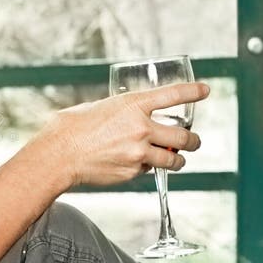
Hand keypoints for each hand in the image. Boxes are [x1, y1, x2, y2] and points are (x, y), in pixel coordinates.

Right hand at [40, 82, 209, 187]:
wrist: (58, 155)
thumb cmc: (69, 129)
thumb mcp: (97, 108)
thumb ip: (118, 111)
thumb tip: (126, 115)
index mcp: (132, 105)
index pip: (173, 95)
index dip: (193, 92)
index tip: (205, 90)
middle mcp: (140, 128)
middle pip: (184, 137)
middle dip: (193, 140)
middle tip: (193, 141)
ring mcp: (138, 153)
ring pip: (174, 160)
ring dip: (177, 160)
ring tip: (175, 159)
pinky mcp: (132, 172)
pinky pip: (148, 170)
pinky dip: (146, 167)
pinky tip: (134, 163)